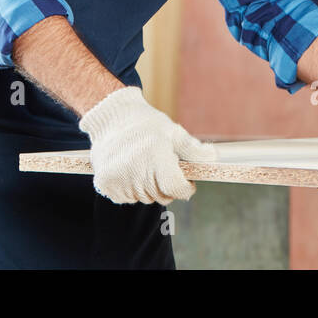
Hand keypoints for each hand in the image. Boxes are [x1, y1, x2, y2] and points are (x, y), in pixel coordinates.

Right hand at [77, 86, 216, 203]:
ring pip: (144, 198)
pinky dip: (131, 190)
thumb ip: (192, 148)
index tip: (188, 183)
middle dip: (168, 187)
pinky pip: (126, 198)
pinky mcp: (105, 184)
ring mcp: (118, 179)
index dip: (185, 188)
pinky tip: (130, 171)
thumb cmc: (146, 124)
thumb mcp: (172, 131)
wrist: (111, 118)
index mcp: (155, 156)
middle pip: (161, 196)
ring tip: (144, 166)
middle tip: (163, 169)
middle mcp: (136, 170)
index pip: (175, 188)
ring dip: (148, 188)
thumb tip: (212, 157)